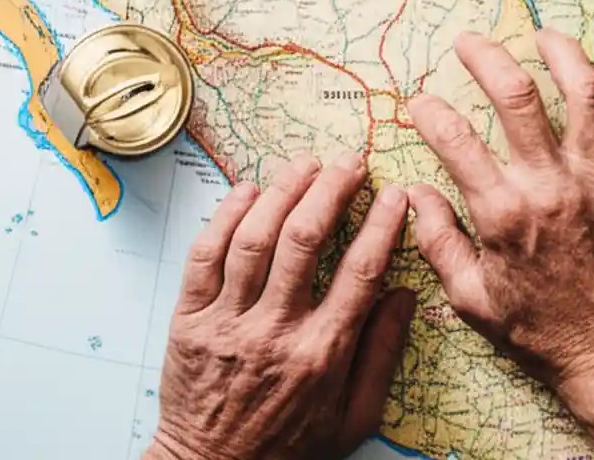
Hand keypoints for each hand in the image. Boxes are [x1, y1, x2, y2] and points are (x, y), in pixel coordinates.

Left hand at [147, 154, 415, 459]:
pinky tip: (247, 190)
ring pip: (255, 238)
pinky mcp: (188, 319)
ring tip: (305, 164)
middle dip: (331, 190)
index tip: (394, 194)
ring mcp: (227, 322)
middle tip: (349, 162)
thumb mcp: (353, 417)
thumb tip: (405, 294)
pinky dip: (225, 215)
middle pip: (304, 240)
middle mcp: (274, 330)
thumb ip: (382, 354)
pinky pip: (204, 255)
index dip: (381, 224)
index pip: (360, 271)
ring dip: (283, 191)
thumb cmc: (289, 446)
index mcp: (322, 353)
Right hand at [406, 29, 593, 384]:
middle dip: (485, 56)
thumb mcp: (470, 298)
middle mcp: (552, 187)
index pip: (455, 139)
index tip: (422, 102)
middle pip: (516, 96)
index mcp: (503, 213)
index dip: (430, 111)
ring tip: (543, 37)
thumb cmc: (540, 329)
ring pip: (586, 92)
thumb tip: (414, 194)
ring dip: (562, 53)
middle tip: (470, 41)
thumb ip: (438, 241)